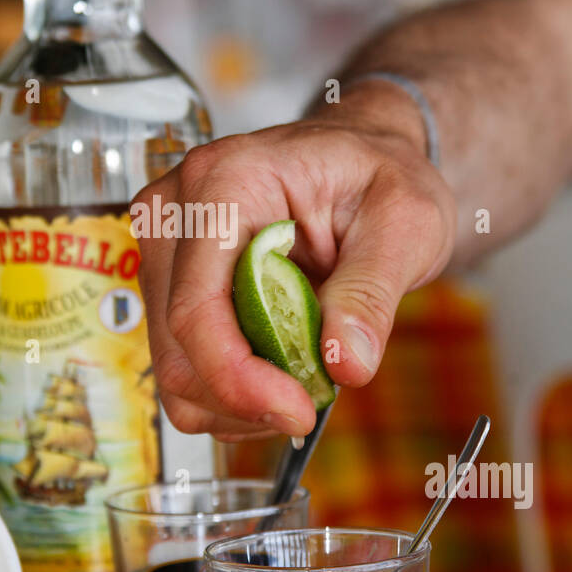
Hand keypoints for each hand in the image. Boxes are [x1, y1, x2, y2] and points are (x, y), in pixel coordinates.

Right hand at [134, 89, 455, 440]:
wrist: (361, 160)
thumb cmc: (378, 175)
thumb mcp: (406, 223)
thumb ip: (372, 293)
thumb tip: (345, 363)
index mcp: (226, 183)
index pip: (197, 305)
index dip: (237, 377)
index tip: (296, 411)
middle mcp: (176, 212)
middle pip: (178, 347)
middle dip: (245, 397)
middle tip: (312, 401)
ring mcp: (165, 248)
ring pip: (174, 368)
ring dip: (239, 400)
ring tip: (302, 377)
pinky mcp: (169, 281)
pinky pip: (183, 366)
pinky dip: (230, 392)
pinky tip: (276, 370)